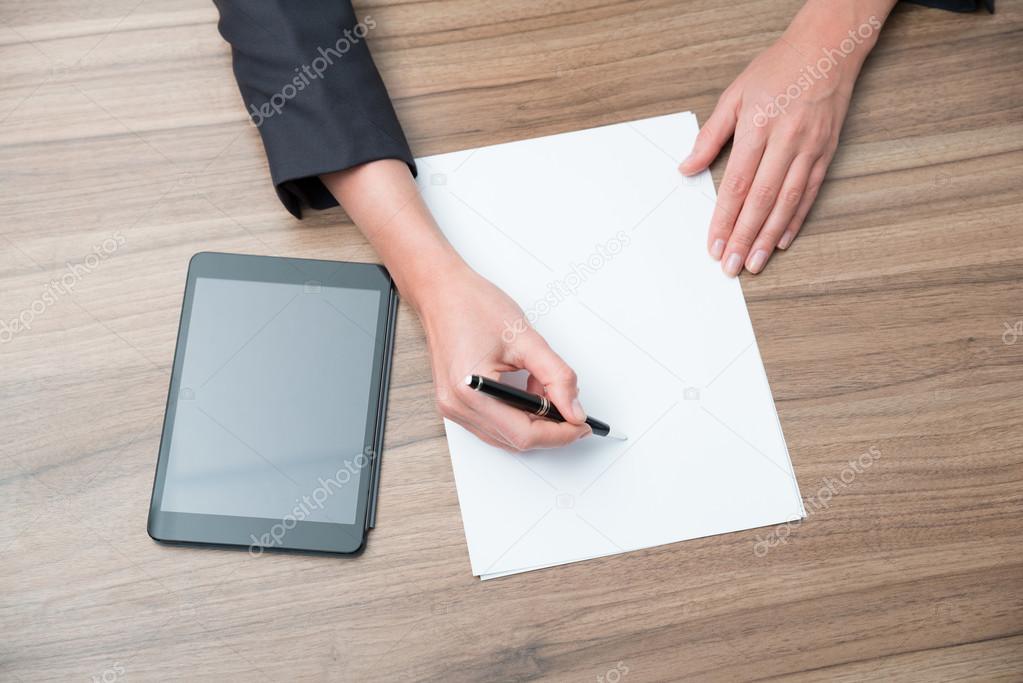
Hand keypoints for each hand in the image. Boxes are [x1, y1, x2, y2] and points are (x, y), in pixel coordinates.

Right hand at [416, 263, 590, 450]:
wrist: (441, 293)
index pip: (524, 434)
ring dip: (534, 421)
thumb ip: (557, 376)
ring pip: (506, 436)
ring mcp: (453, 408)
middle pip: (516, 440)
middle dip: (550, 429)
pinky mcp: (455, 403)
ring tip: (546, 389)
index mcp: (471, 391)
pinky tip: (527, 391)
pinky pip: (494, 424)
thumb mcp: (526, 338)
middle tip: (573, 409)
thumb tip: (574, 410)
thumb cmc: (473, 306)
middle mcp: (457, 406)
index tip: (582, 425)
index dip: (559, 434)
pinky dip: (517, 415)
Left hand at [679, 2, 887, 275]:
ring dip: (769, 237)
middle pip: (762, 200)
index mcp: (759, 126)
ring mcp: (810, 148)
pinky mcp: (827, 152)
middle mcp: (787, 141)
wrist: (828, 48)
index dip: (724, 219)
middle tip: (732, 266)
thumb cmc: (778, 69)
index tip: (714, 244)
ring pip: (788, 202)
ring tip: (756, 263)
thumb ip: (710, 136)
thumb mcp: (735, 95)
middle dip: (745, 237)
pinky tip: (782, 240)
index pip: (737, 183)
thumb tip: (686, 168)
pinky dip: (795, 220)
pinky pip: (810, 193)